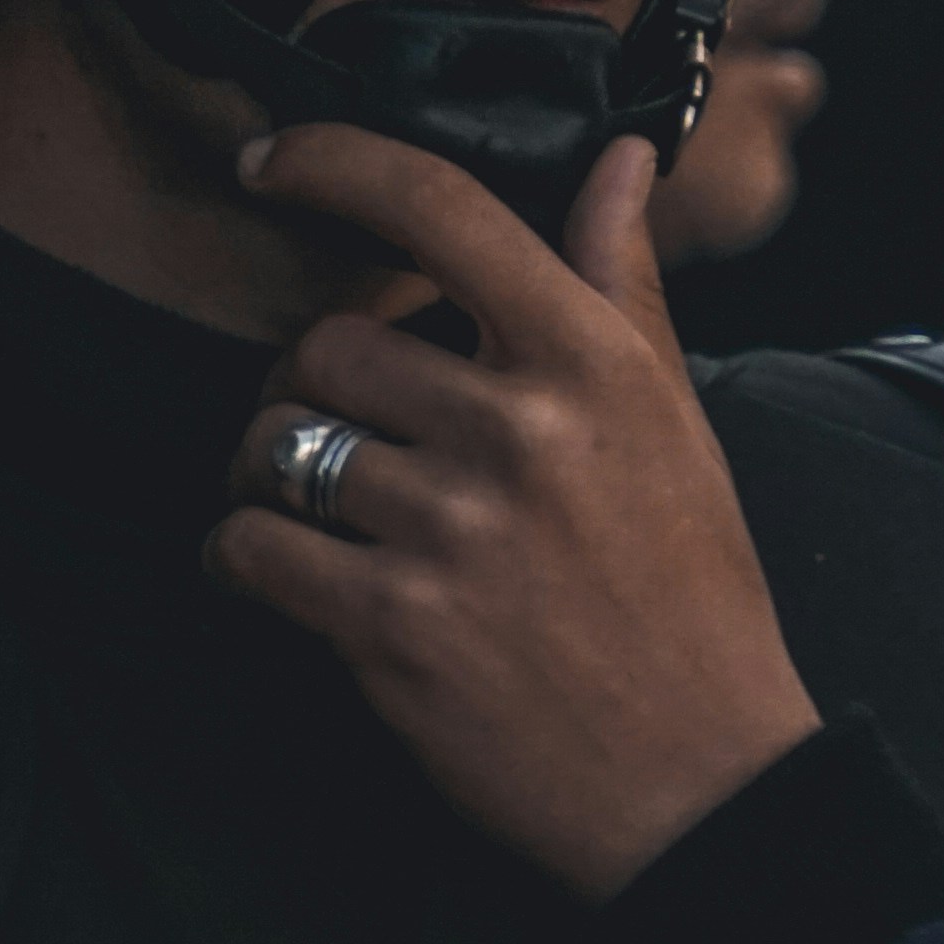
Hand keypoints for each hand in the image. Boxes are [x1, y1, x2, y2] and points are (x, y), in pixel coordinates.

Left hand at [206, 125, 823, 901]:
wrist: (702, 782)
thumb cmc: (693, 597)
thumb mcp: (676, 423)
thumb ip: (626, 284)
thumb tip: (621, 161)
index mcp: (592, 362)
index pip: (441, 211)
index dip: (334, 163)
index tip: (271, 162)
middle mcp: (519, 430)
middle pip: (329, 347)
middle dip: (310, 387)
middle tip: (336, 428)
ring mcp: (451, 531)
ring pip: (281, 446)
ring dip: (267, 473)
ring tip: (305, 502)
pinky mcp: (393, 628)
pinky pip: (253, 550)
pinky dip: (241, 557)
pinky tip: (274, 571)